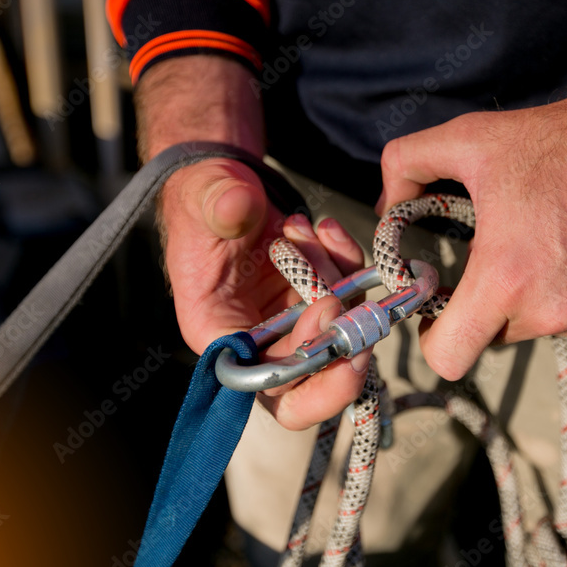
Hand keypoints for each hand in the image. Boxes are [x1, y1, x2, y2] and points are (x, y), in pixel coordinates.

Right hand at [139, 56, 368, 429]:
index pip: (263, 383)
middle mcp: (258, 339)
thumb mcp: (204, 197)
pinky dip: (348, 263)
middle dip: (342, 349)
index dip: (302, 365)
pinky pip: (349, 295)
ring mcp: (292, 320)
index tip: (326, 311)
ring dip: (337, 281)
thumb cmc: (203, 198)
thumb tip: (236, 208)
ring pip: (338, 330)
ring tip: (304, 231)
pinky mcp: (316, 297)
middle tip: (362, 312)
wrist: (226, 183)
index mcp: (218, 332)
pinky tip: (325, 229)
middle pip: (309, 381)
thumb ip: (218, 205)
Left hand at [377, 87, 566, 379]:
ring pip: (536, 328)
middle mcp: (551, 311)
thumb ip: (406, 165)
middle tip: (501, 257)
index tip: (439, 308)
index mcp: (506, 277)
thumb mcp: (468, 138)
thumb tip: (384, 205)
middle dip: (486, 305)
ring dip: (532, 300)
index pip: (449, 357)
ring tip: (548, 245)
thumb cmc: (557, 141)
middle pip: (491, 337)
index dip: (434, 339)